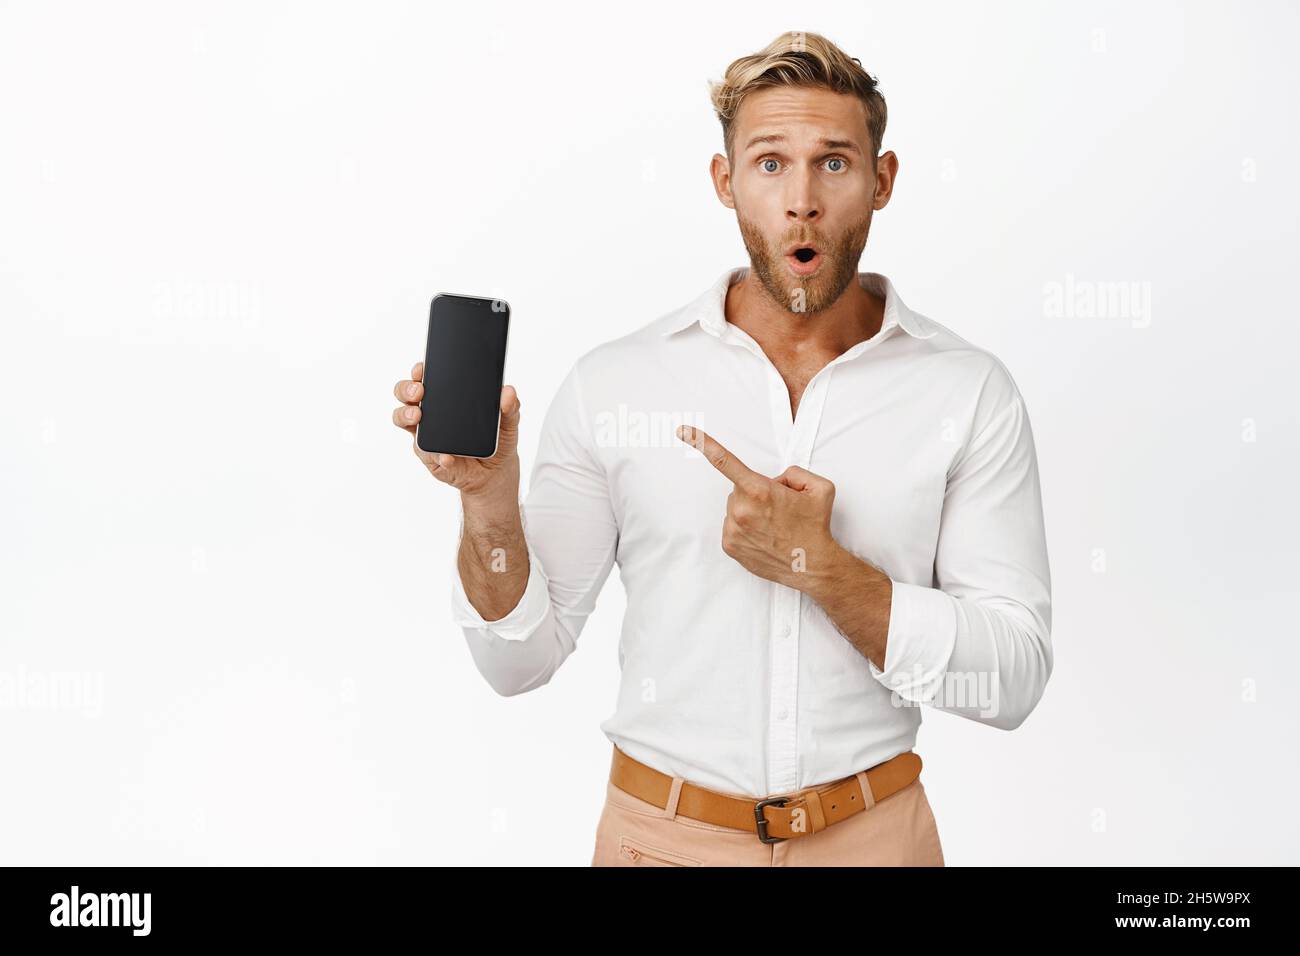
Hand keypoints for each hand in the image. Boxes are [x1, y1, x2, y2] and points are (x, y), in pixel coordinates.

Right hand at [392, 360, 520, 500]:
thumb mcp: (508, 422)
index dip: (419, 370)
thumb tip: (508, 392)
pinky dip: (436, 454)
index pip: (427, 377)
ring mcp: (426, 433)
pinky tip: (446, 456)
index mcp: (447, 396)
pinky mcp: (430, 456)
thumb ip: (510, 407)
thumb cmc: (496, 439)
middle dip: (406, 389)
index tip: (421, 368)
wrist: (495, 472)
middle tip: (419, 390)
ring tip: (418, 416)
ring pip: (402, 419)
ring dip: (405, 415)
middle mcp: (431, 411)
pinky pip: (426, 452)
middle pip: (405, 394)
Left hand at [675, 424, 841, 589]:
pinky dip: (745, 528)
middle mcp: (741, 509)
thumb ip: (794, 472)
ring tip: (773, 526)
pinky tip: (763, 536)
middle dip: (756, 492)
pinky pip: (732, 526)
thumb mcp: (818, 487)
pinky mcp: (729, 545)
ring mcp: (733, 529)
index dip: (702, 442)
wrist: (812, 566)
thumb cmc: (815, 526)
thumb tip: (774, 479)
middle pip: (740, 488)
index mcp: (759, 490)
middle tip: (778, 509)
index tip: (683, 431)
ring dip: (750, 511)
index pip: (724, 461)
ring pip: (736, 508)